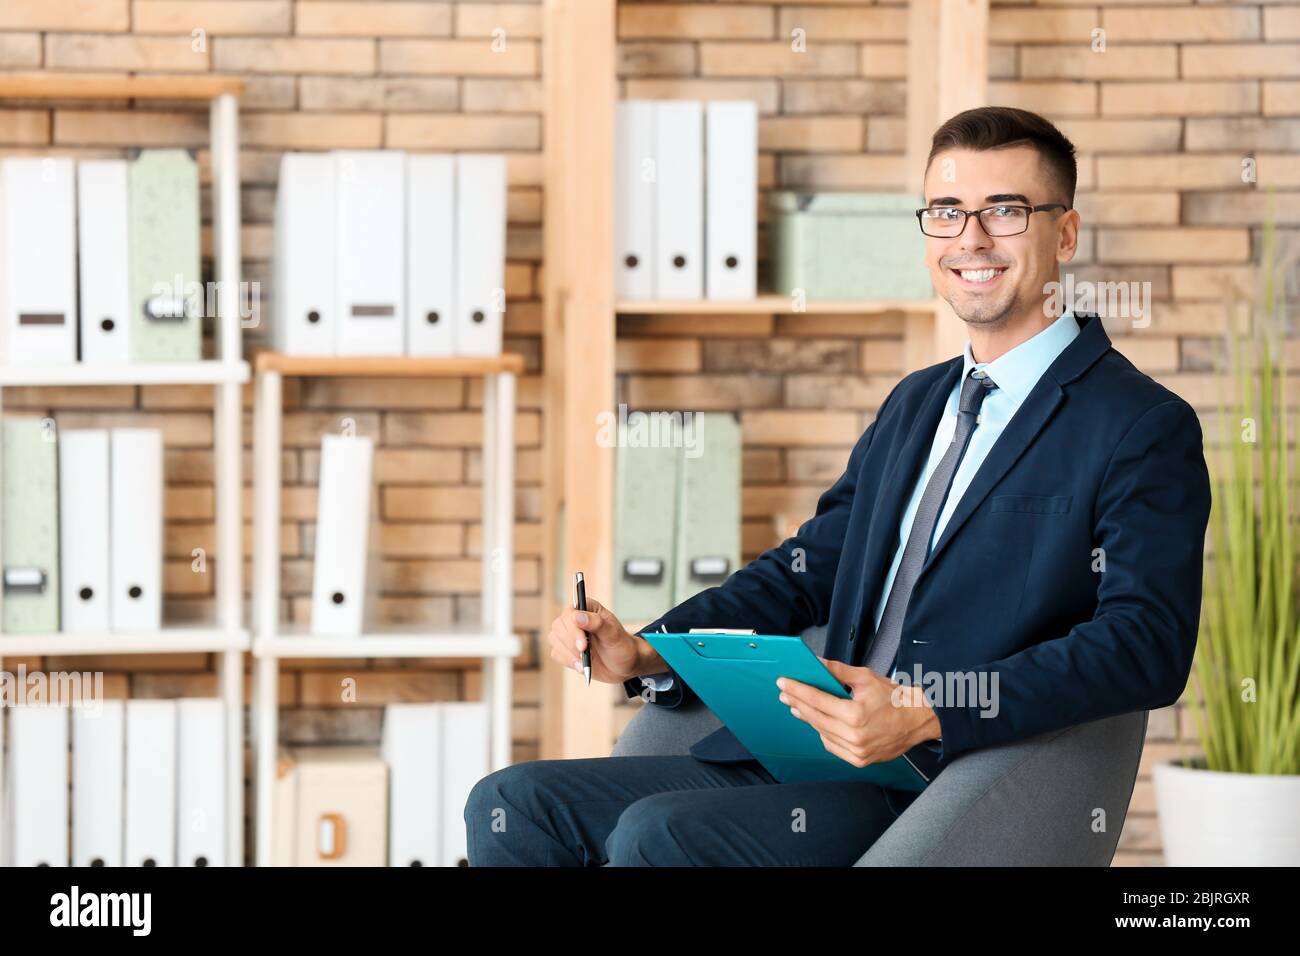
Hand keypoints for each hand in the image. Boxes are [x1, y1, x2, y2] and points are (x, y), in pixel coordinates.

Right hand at [546, 598, 646, 683]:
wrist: (623, 665)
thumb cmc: (621, 645)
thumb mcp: (614, 634)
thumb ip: (597, 623)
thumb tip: (577, 617)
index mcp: (588, 608)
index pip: (570, 613)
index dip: (573, 630)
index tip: (583, 646)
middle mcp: (575, 619)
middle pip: (558, 626)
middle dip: (570, 644)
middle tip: (585, 656)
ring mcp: (568, 634)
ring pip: (554, 640)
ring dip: (569, 654)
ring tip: (585, 663)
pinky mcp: (565, 649)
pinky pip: (556, 653)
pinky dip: (568, 661)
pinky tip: (582, 666)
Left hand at [776, 657, 940, 767]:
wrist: (918, 720)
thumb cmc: (895, 698)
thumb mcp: (866, 677)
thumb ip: (838, 671)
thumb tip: (816, 663)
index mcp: (855, 715)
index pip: (817, 700)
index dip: (797, 690)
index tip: (784, 683)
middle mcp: (854, 736)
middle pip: (815, 717)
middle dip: (797, 703)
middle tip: (785, 693)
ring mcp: (857, 751)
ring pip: (822, 732)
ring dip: (808, 719)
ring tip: (797, 706)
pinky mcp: (860, 760)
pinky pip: (832, 746)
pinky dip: (823, 733)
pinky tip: (818, 723)